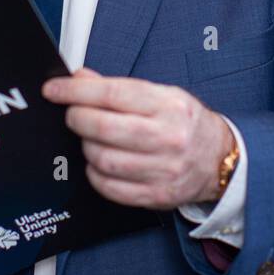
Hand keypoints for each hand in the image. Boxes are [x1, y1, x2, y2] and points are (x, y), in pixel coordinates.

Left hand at [43, 67, 235, 209]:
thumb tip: (80, 79)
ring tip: (90, 139)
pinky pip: (111, 187)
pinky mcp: (157, 195)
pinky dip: (95, 174)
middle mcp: (167, 137)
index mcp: (168, 105)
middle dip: (76, 119)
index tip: (53, 89)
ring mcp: (163, 169)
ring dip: (86, 147)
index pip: (111, 94)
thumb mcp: (160, 95)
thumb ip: (119, 88)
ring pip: (103, 159)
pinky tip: (98, 163)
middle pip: (103, 128)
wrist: (220, 159)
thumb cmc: (185, 123)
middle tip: (71, 115)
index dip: (74, 91)